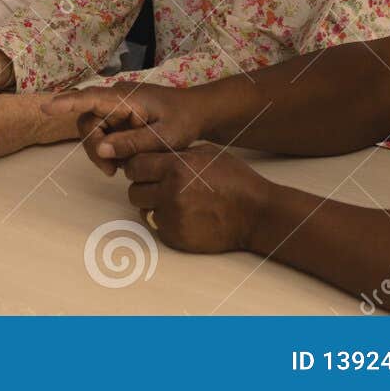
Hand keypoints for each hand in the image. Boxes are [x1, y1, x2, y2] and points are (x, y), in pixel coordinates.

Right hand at [43, 82, 208, 175]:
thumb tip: (101, 149)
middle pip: (87, 120)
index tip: (46, 108)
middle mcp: (116, 98)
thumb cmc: (184, 120)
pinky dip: (108, 148)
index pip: (90, 98)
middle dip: (93, 147)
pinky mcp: (119, 115)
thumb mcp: (163, 137)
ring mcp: (117, 106)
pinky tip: (122, 160)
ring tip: (120, 168)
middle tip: (111, 171)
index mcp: (126, 98)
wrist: (198, 111)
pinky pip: (103, 131)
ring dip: (101, 150)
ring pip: (93, 129)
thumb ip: (133, 143)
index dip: (66, 103)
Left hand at [122, 146, 268, 253]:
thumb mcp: (205, 153)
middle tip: (159, 187)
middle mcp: (170, 192)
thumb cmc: (234, 179)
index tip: (144, 170)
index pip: (134, 166)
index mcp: (176, 167)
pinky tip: (184, 216)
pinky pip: (157, 227)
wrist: (256, 213)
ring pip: (143, 210)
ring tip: (175, 201)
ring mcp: (173, 217)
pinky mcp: (177, 237)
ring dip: (153, 206)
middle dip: (143, 187)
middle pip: (134, 191)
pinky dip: (166, 222)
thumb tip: (150, 153)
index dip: (137, 168)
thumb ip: (174, 153)